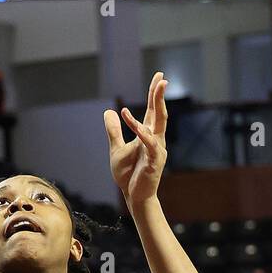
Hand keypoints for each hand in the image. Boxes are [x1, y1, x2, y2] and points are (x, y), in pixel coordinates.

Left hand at [104, 72, 167, 205]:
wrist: (134, 196)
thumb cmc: (129, 174)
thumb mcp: (116, 149)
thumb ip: (114, 131)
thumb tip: (109, 111)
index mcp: (148, 135)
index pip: (153, 111)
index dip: (154, 94)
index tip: (159, 76)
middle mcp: (155, 139)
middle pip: (159, 113)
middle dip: (160, 95)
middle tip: (162, 78)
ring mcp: (156, 149)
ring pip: (157, 124)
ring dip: (157, 105)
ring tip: (158, 89)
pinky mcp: (154, 161)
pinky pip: (149, 143)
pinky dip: (142, 132)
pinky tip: (136, 122)